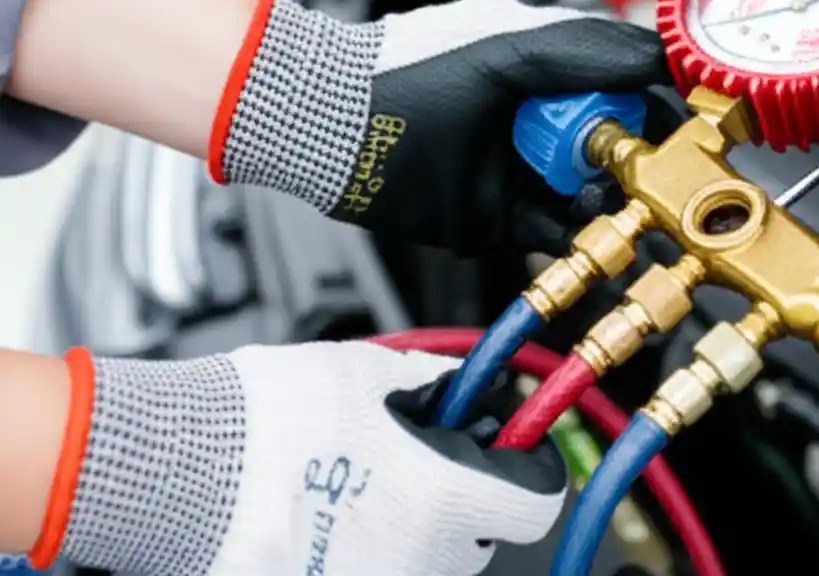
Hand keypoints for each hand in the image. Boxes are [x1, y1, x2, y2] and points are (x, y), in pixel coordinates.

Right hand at [47, 342, 565, 575]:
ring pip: (426, 559)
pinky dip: (367, 547)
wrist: (174, 465)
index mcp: (442, 501)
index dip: (529, 470)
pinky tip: (329, 512)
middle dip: (460, 496)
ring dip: (414, 525)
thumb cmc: (267, 416)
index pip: (535, 506)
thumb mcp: (369, 372)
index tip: (511, 452)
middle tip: (418, 456)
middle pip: (477, 536)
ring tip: (358, 481)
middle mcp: (419, 560)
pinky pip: (375, 570)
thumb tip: (466, 385)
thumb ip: (434, 383)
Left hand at [207, 0, 671, 254]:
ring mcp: (514, 171)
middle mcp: (535, 122)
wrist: (325, 128)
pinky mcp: (491, 218)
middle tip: (646, 182)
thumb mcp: (506, 53)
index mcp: (544, 69)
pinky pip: (545, 236)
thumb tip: (658, 59)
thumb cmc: (404, 74)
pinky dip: (565, 241)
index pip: (626, 88)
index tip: (680, 134)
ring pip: (584, 199)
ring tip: (603, 208)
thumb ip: (585, 52)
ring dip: (601, 207)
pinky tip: (576, 238)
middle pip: (613, 151)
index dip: (656, 112)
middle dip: (632, 169)